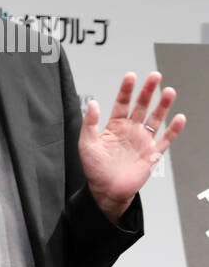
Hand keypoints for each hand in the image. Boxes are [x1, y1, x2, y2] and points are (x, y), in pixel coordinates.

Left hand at [80, 71, 184, 222]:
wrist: (106, 190)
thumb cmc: (95, 168)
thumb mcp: (86, 144)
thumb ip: (90, 123)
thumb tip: (92, 103)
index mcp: (114, 126)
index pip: (122, 103)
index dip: (127, 90)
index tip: (131, 76)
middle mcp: (131, 130)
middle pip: (142, 106)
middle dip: (148, 91)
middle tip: (154, 76)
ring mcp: (143, 140)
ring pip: (155, 119)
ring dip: (163, 106)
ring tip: (168, 91)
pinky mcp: (152, 153)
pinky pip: (165, 139)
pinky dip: (173, 130)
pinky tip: (179, 118)